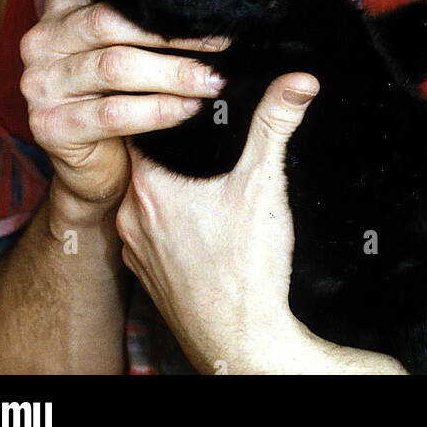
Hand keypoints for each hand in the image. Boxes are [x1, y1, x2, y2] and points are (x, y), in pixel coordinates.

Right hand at [19, 0, 230, 218]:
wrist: (99, 174)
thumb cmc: (130, 99)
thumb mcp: (138, 50)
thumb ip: (152, 11)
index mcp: (61, 13)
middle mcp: (42, 40)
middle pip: (112, 21)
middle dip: (175, 27)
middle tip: (227, 32)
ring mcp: (41, 83)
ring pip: (116, 66)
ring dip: (175, 72)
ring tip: (218, 76)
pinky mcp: (50, 126)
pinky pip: (112, 112)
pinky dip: (158, 110)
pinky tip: (191, 108)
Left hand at [116, 72, 318, 373]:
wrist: (242, 347)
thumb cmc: (248, 271)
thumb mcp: (265, 183)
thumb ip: (275, 122)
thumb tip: (297, 80)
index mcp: (148, 187)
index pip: (134, 124)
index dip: (154, 101)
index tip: (175, 86)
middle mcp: (130, 216)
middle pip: (138, 158)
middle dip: (165, 138)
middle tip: (193, 118)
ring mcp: (135, 250)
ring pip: (141, 195)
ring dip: (164, 178)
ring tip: (196, 162)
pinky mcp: (147, 275)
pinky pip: (148, 229)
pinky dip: (166, 215)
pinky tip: (196, 213)